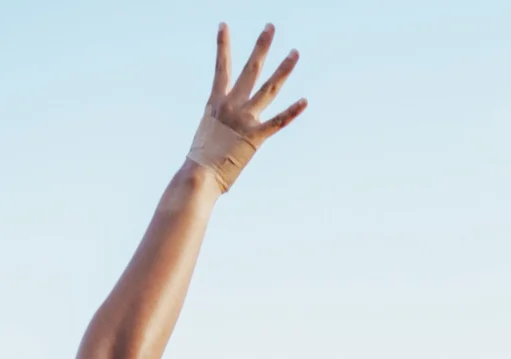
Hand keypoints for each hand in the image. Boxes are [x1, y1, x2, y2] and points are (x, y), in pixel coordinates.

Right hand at [187, 23, 306, 191]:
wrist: (199, 175)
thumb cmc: (199, 164)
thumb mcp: (207, 136)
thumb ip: (218, 128)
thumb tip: (219, 137)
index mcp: (216, 103)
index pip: (221, 67)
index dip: (223, 46)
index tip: (223, 25)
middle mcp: (231, 106)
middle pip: (250, 69)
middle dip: (261, 46)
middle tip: (270, 26)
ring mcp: (245, 119)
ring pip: (269, 88)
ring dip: (283, 69)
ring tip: (295, 52)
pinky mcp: (255, 137)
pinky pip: (278, 122)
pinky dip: (291, 112)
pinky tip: (304, 101)